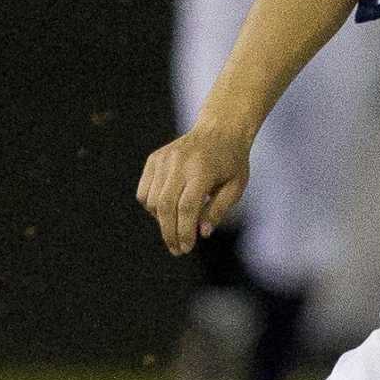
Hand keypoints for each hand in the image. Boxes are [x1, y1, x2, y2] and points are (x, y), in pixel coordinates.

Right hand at [137, 123, 251, 254]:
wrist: (219, 130)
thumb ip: (218, 210)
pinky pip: (144, 191)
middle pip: (165, 206)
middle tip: (177, 250)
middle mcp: (179, 163)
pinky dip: (151, 206)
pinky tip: (168, 210)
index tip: (187, 248)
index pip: (187, 207)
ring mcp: (164, 159)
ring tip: (176, 227)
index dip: (184, 231)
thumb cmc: (231, 162)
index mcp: (202, 170)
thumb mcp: (235, 187)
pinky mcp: (154, 159)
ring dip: (161, 221)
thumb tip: (202, 233)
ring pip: (151, 201)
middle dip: (170, 233)